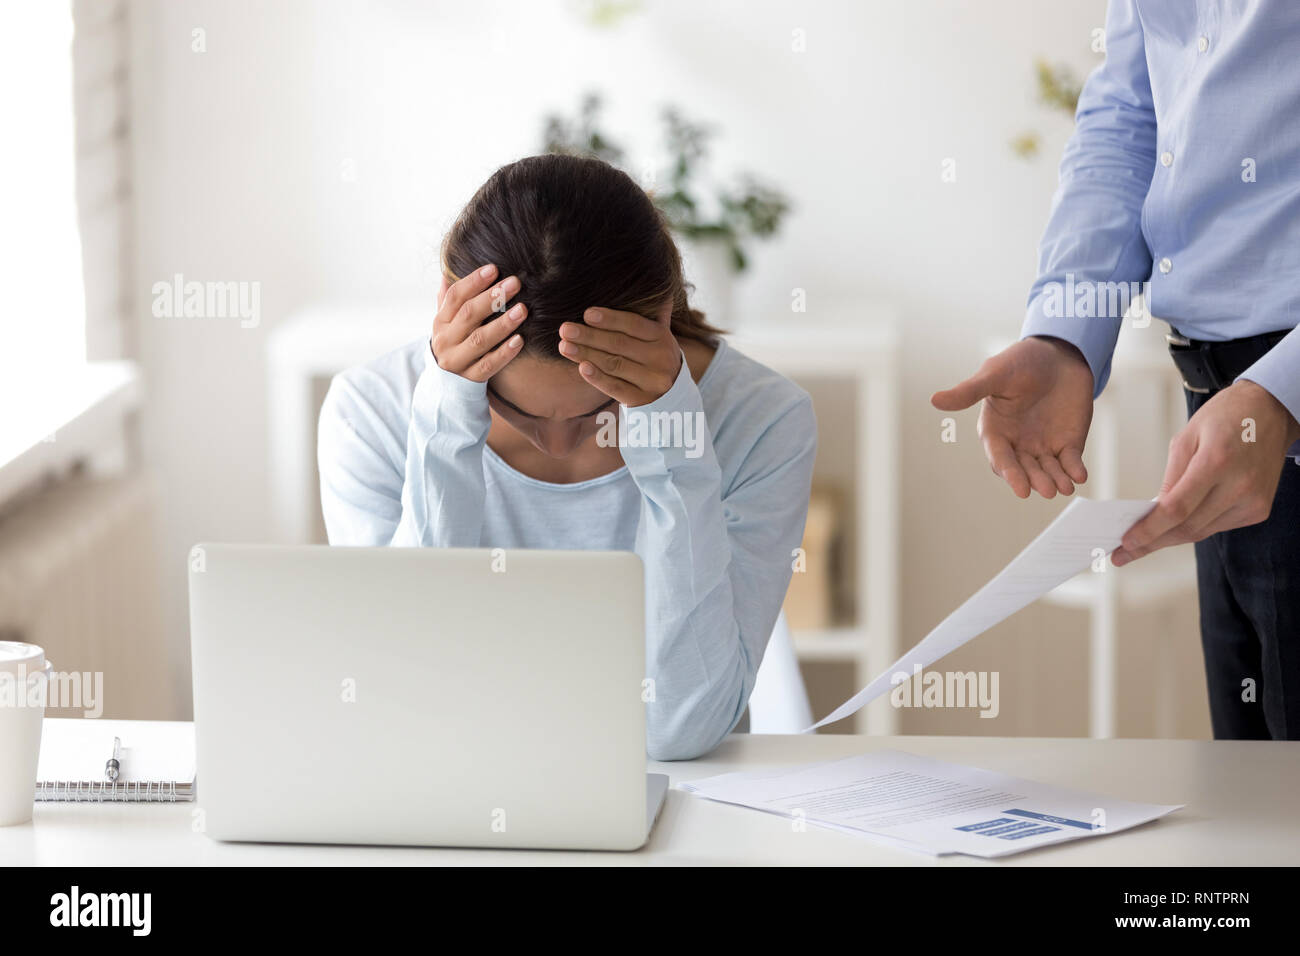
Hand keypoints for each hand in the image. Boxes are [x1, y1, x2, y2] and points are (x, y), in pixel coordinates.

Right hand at [431, 263, 527, 381]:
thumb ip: (449, 298)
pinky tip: (520, 340)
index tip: (494, 269)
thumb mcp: (446, 321)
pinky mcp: (471, 378)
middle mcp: (446, 340)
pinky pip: (490, 364)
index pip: (455, 297)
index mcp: (440, 321)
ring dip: (503, 324)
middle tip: (515, 283)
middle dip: (493, 298)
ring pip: (480, 340)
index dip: (473, 281)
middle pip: (468, 315)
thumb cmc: (453, 343)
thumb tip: (450, 270)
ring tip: (522, 310)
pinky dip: (505, 352)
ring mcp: (458, 360)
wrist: (444, 384)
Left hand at [556, 299, 682, 406]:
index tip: (586, 313)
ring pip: (614, 365)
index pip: (634, 325)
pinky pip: (616, 388)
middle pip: (620, 345)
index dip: (610, 319)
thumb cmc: (657, 357)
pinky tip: (581, 368)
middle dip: (590, 336)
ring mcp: (651, 382)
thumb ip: (654, 313)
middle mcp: (659, 359)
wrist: (673, 397)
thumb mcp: (661, 335)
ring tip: (564, 346)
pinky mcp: (640, 401)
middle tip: (565, 329)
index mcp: (662, 338)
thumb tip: (654, 280)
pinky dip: (598, 378)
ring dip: (586, 354)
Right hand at [932, 336, 1094, 497]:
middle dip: (1035, 480)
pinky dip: (1074, 470)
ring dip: (1055, 480)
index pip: (1001, 457)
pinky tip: (1079, 475)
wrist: (1059, 353)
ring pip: (1047, 470)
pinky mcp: (1067, 443)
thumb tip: (935, 400)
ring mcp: (1042, 445)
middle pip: (1024, 469)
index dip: (1011, 473)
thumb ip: (969, 391)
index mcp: (996, 430)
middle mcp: (1017, 443)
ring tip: (1064, 486)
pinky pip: (1069, 461)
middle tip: (1046, 489)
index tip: (1021, 489)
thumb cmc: (1022, 362)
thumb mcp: (994, 374)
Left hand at [1112, 380, 1299, 565]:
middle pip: (1188, 527)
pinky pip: (1217, 526)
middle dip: (1152, 542)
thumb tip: (1154, 511)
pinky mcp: (1259, 509)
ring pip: (1202, 532)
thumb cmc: (1225, 417)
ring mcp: (1253, 501)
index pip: (1176, 509)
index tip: (1126, 542)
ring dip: (1170, 539)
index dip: (1149, 530)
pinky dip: (1194, 528)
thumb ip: (1170, 476)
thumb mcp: (1186, 437)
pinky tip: (1173, 529)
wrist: (1270, 411)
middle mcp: (1240, 486)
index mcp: (1217, 462)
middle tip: (1123, 553)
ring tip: (1141, 545)